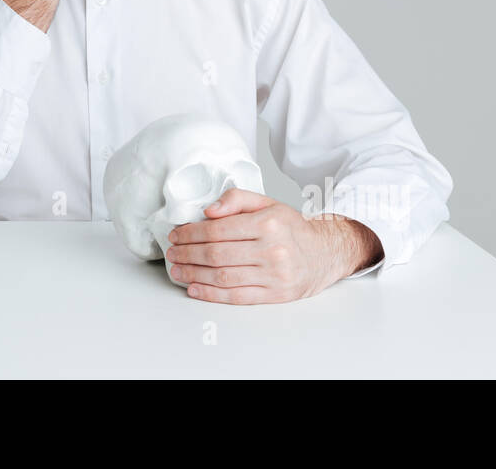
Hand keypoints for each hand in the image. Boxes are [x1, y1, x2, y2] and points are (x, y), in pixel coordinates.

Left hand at [163, 188, 380, 303]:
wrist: (323, 253)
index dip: (192, 233)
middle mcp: (272, 250)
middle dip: (187, 254)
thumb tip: (208, 211)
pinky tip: (195, 288)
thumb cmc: (290, 228)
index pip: (219, 229)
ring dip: (193, 274)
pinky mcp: (275, 295)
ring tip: (176, 269)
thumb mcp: (267, 203)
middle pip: (217, 254)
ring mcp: (274, 275)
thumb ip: (236, 199)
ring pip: (223, 277)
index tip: (176, 234)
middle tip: (171, 253)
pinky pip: (237, 296)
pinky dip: (211, 294)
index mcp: (268, 223)